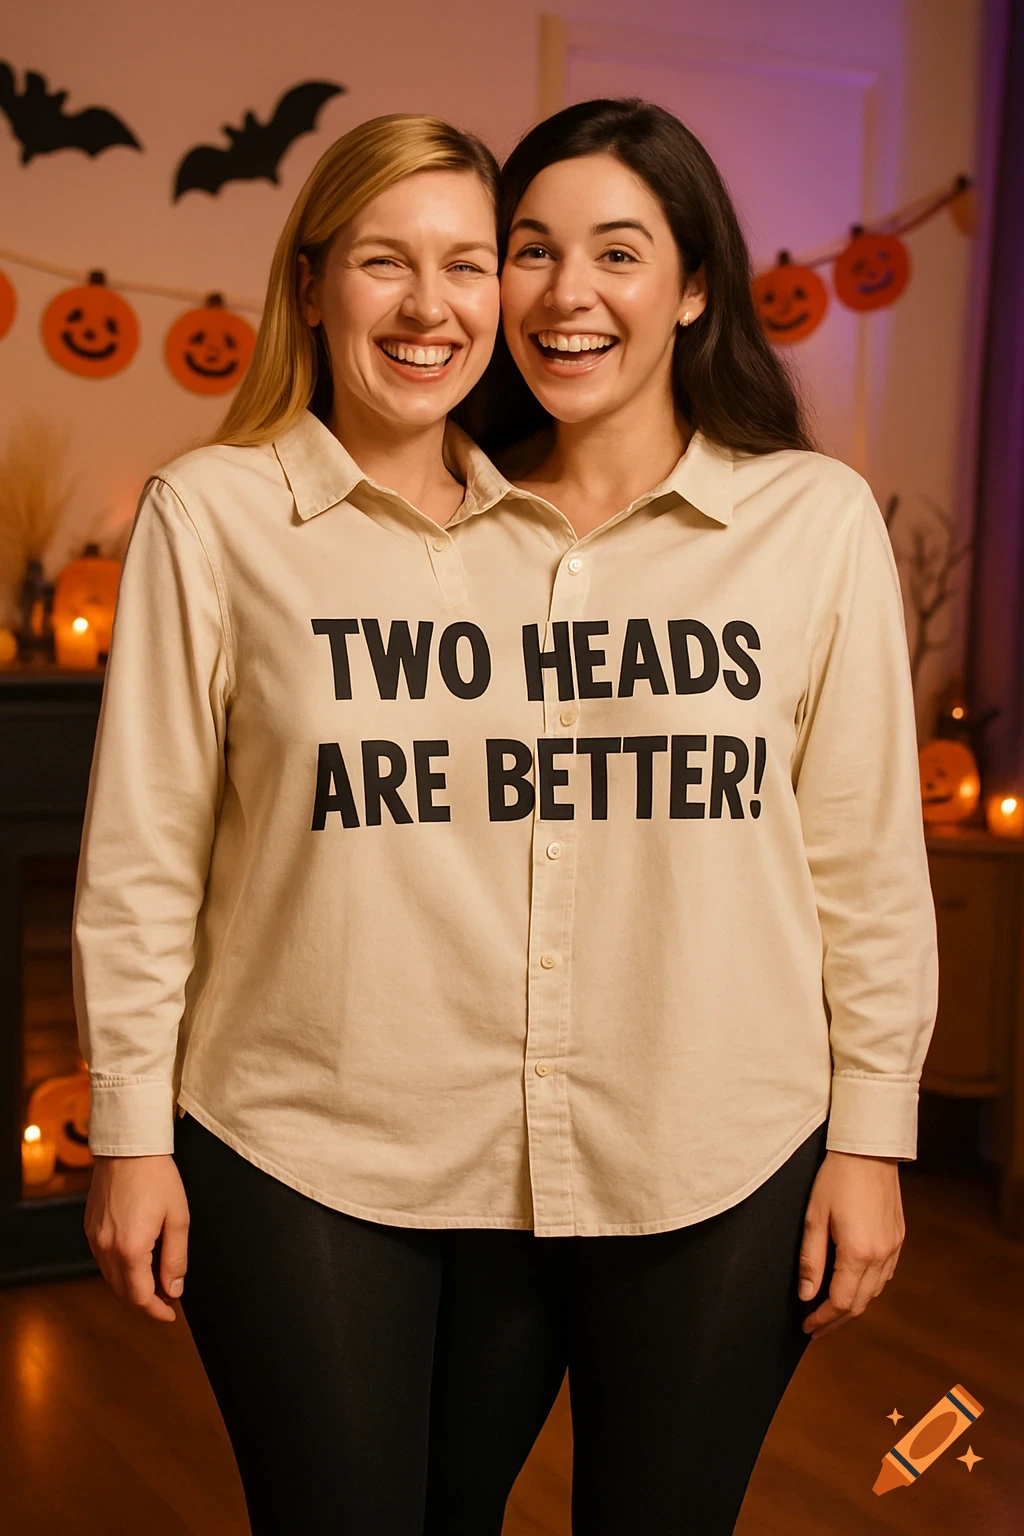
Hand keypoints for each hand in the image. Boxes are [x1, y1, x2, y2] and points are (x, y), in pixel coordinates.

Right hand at [85, 1154, 188, 1322]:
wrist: (129, 1147)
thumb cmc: (157, 1177)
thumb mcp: (178, 1218)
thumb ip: (176, 1259)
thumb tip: (173, 1289)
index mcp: (130, 1249)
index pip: (140, 1297)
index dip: (156, 1311)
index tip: (170, 1314)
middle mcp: (106, 1248)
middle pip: (123, 1292)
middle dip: (145, 1300)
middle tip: (167, 1296)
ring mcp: (94, 1238)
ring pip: (111, 1278)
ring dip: (132, 1285)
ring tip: (156, 1277)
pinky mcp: (90, 1227)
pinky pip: (103, 1260)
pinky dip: (120, 1268)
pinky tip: (138, 1258)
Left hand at [798, 1150, 903, 1339]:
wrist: (869, 1151)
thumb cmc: (837, 1179)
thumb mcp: (814, 1217)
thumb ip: (811, 1259)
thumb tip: (806, 1294)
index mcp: (858, 1253)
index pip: (840, 1302)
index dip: (823, 1319)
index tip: (807, 1328)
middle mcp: (881, 1256)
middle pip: (859, 1304)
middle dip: (836, 1320)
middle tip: (816, 1329)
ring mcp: (893, 1248)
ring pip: (873, 1292)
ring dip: (852, 1306)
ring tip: (830, 1311)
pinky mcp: (898, 1238)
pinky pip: (883, 1275)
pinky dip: (866, 1288)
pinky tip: (852, 1285)